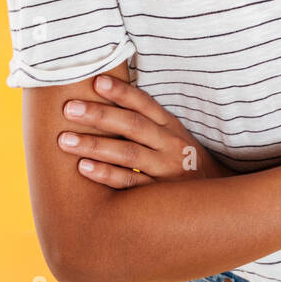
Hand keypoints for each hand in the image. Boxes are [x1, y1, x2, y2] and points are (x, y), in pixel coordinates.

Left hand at [57, 74, 233, 187]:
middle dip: (99, 115)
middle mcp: (169, 145)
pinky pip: (129, 184)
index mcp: (171, 126)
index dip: (122, 92)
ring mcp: (165, 170)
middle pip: (132, 126)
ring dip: (95, 146)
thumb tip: (105, 97)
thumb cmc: (182, 161)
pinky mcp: (158, 196)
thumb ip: (146, 120)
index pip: (144, 104)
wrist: (215, 200)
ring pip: (128, 154)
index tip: (97, 81)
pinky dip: (106, 175)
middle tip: (69, 108)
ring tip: (64, 140)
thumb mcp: (173, 136)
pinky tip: (83, 168)